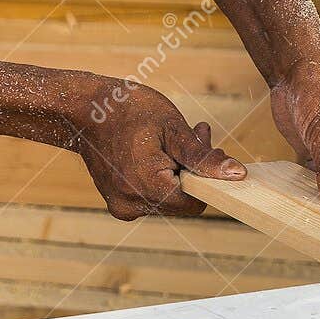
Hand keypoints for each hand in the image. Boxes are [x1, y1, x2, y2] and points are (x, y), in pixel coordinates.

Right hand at [72, 78, 245, 218]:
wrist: (82, 111)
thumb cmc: (128, 111)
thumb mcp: (173, 128)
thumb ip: (204, 157)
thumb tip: (237, 175)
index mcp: (148, 188)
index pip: (198, 200)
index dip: (206, 174)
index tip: (204, 142)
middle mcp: (133, 206)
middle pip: (183, 201)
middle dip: (193, 171)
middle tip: (194, 134)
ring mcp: (123, 208)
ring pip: (169, 199)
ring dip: (178, 173)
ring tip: (170, 140)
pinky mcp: (119, 205)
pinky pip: (152, 198)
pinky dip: (159, 179)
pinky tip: (155, 154)